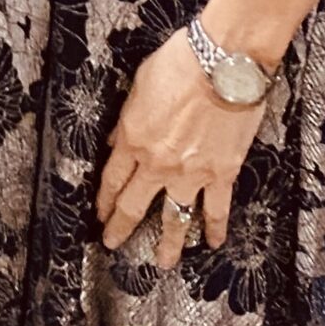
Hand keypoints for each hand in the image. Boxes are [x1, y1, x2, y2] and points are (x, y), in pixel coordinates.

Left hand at [96, 28, 267, 268]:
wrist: (224, 65)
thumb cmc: (181, 63)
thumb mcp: (138, 84)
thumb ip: (127, 118)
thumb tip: (117, 138)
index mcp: (133, 139)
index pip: (112, 179)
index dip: (104, 200)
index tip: (100, 214)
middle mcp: (158, 163)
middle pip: (134, 205)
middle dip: (121, 228)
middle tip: (114, 243)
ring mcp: (191, 173)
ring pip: (175, 218)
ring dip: (168, 243)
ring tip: (164, 262)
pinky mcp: (222, 173)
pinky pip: (216, 209)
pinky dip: (215, 228)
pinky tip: (213, 243)